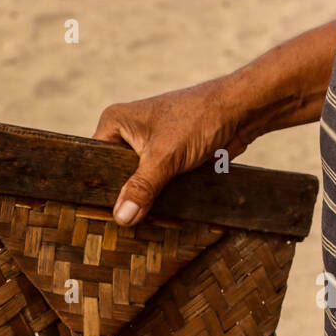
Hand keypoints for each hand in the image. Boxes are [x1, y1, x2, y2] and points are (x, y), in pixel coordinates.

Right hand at [93, 78, 246, 226]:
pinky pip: (155, 184)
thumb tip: (122, 217)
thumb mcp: (165, 157)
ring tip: (137, 224)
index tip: (99, 214)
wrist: (241, 111)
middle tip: (120, 223)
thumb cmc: (201, 118)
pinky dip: (158, 198)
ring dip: (142, 200)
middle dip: (122, 198)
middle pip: (114, 176)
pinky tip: (156, 216)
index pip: (93, 163)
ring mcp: (147, 147)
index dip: (98, 189)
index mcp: (115, 123)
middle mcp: (127, 134)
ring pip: (136, 183)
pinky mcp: (167, 159)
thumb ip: (141, 188)